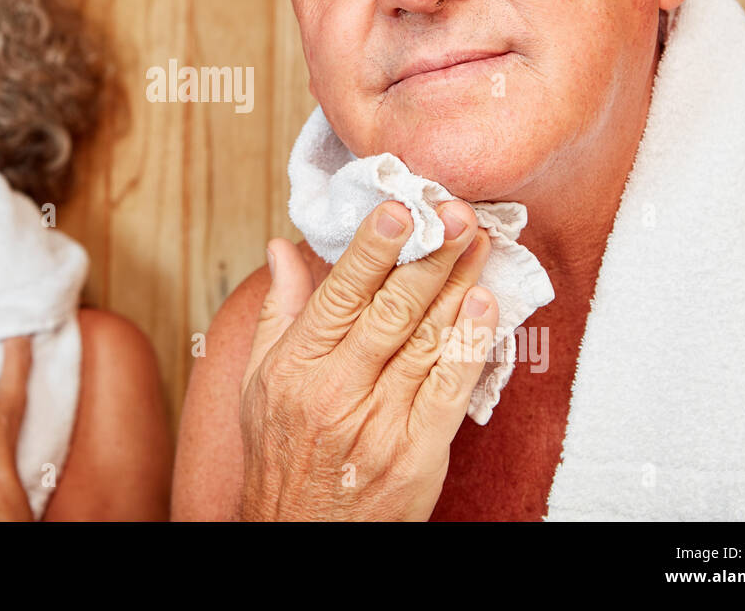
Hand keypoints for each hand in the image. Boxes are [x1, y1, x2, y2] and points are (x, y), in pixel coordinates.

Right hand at [238, 199, 498, 520]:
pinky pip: (450, 388)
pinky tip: (485, 305)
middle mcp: (336, 390)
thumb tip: (280, 247)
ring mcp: (379, 422)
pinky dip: (469, 344)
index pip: (340, 294)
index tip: (400, 208)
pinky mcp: (416, 452)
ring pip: (426, 339)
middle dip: (429, 255)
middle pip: (392, 309)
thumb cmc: (280, 453)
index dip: (374, 249)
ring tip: (478, 241)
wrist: (300, 535)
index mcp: (296, 365)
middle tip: (456, 210)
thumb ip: (279, 309)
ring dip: (458, 284)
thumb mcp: (259, 379)